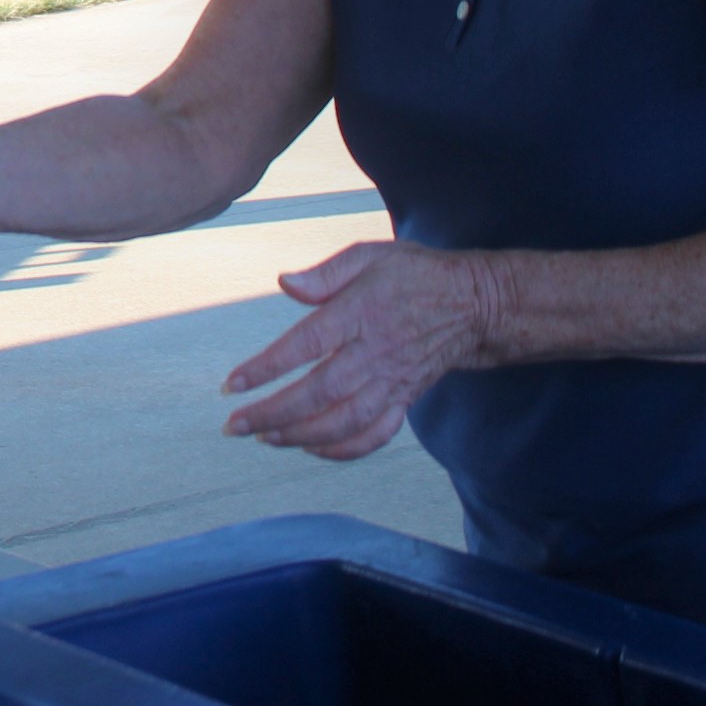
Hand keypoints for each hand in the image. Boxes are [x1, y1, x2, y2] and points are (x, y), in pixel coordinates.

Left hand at [223, 241, 490, 459]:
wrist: (473, 305)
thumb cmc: (413, 276)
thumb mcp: (369, 256)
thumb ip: (325, 273)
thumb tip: (283, 282)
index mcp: (359, 314)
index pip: (305, 345)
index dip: (266, 368)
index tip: (231, 385)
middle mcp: (374, 353)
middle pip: (319, 393)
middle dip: (273, 413)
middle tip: (235, 426)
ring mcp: (392, 381)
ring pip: (344, 420)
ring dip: (301, 435)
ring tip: (264, 438)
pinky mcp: (405, 399)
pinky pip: (375, 434)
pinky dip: (344, 449)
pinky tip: (313, 449)